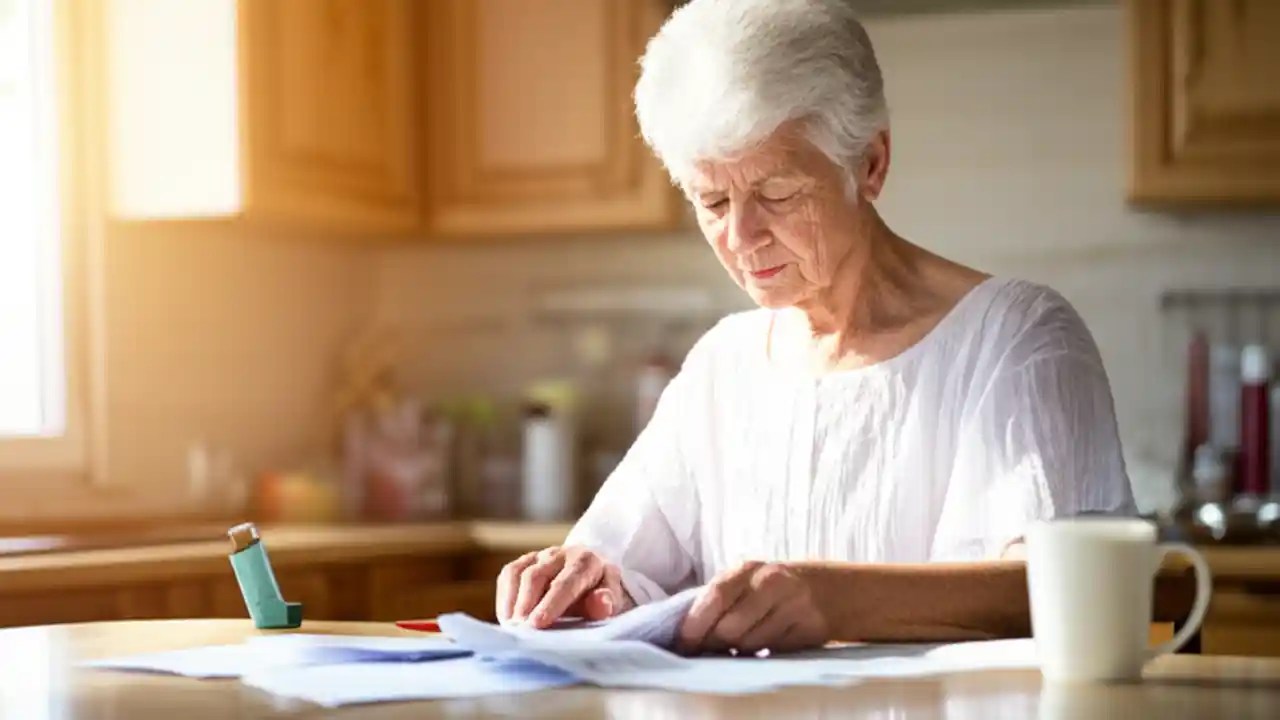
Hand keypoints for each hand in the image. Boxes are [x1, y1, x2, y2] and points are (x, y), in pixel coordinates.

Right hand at [495, 546, 634, 627]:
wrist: (593, 577)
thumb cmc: (602, 594)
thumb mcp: (614, 600)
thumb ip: (608, 602)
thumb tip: (601, 604)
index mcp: (586, 562)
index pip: (566, 582)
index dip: (551, 603)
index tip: (537, 624)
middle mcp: (561, 554)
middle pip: (536, 576)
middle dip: (527, 604)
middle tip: (521, 631)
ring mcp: (540, 556)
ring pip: (518, 573)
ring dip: (513, 602)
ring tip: (512, 628)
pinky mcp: (524, 561)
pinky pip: (508, 574)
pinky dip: (505, 597)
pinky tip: (507, 618)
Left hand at [677, 561, 828, 654]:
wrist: (827, 590)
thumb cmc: (771, 589)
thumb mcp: (746, 583)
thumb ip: (719, 601)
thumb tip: (685, 635)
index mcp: (748, 570)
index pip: (716, 596)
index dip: (696, 624)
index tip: (683, 645)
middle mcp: (771, 583)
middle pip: (731, 626)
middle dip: (713, 645)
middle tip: (705, 653)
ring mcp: (793, 606)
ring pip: (751, 644)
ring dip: (737, 653)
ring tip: (733, 651)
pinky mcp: (809, 629)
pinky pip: (774, 652)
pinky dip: (760, 656)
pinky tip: (758, 651)